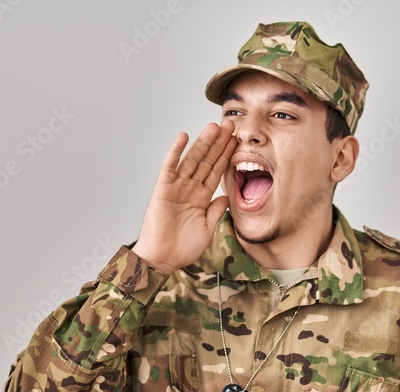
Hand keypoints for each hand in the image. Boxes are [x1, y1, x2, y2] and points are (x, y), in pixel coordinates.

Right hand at [132, 119, 236, 273]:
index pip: (217, 171)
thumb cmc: (183, 247)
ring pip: (192, 160)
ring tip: (214, 126)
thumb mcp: (207, 228)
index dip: (226, 156)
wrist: (163, 258)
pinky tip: (183, 136)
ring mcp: (176, 187)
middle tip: (230, 125)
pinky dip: (176, 152)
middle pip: (207, 160)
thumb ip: (216, 210)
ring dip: (203, 143)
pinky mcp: (163, 189)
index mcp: (202, 197)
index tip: (237, 141)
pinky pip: (170, 167)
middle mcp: (190, 188)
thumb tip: (227, 195)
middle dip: (218, 143)